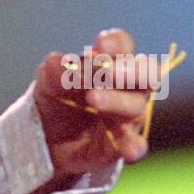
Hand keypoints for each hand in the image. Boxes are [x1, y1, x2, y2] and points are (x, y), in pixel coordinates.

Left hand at [30, 28, 151, 178]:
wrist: (49, 138)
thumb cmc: (57, 98)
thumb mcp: (48, 83)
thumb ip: (53, 72)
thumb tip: (56, 62)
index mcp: (110, 62)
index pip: (123, 45)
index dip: (117, 43)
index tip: (102, 45)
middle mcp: (127, 86)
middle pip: (146, 73)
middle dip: (129, 71)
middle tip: (108, 73)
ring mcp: (130, 114)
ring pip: (136, 106)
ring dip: (117, 102)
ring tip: (93, 100)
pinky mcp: (125, 141)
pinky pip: (137, 143)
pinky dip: (134, 145)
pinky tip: (130, 150)